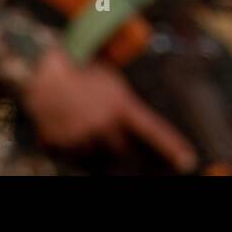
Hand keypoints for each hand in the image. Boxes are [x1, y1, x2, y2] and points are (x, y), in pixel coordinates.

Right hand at [20, 46, 196, 171]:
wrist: (43, 70)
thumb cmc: (82, 70)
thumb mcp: (112, 83)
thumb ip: (124, 107)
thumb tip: (133, 127)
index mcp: (121, 105)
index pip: (153, 130)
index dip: (172, 147)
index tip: (187, 161)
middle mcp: (105, 124)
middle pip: (123, 150)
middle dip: (121, 144)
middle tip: (106, 127)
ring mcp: (83, 136)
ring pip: (97, 155)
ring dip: (95, 146)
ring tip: (83, 122)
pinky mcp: (62, 144)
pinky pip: (73, 155)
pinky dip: (73, 146)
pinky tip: (68, 127)